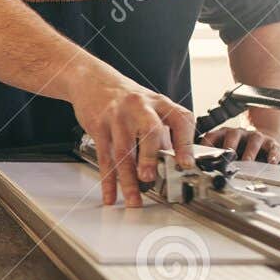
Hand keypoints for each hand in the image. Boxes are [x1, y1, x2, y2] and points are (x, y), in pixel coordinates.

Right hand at [70, 72, 196, 208]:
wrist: (92, 80)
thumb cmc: (125, 97)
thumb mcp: (150, 106)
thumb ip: (163, 131)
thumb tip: (175, 162)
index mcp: (159, 102)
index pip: (180, 120)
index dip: (185, 143)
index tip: (186, 164)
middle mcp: (140, 107)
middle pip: (149, 131)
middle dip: (150, 156)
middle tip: (150, 177)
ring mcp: (117, 117)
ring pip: (123, 151)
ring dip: (128, 179)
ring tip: (134, 199)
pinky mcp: (98, 126)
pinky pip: (104, 157)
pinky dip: (108, 180)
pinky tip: (111, 194)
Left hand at [201, 125, 279, 162]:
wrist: (264, 142)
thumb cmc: (240, 148)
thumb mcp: (224, 150)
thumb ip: (212, 156)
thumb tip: (195, 167)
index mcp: (224, 134)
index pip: (212, 136)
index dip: (207, 144)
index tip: (203, 156)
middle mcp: (239, 133)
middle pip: (233, 135)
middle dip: (229, 146)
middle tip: (227, 158)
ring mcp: (255, 137)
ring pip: (253, 140)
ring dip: (250, 152)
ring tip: (247, 162)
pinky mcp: (271, 143)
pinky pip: (273, 147)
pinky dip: (272, 154)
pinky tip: (271, 162)